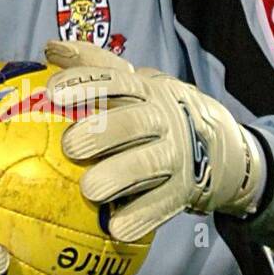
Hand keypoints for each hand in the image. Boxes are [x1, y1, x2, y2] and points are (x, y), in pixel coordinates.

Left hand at [44, 39, 264, 240]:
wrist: (221, 148)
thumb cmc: (156, 112)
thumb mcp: (136, 84)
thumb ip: (96, 67)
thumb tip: (52, 47)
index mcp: (146, 90)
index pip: (116, 80)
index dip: (85, 83)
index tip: (53, 92)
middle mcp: (164, 119)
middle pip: (134, 122)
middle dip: (102, 132)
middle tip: (71, 146)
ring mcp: (176, 156)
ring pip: (149, 164)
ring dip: (119, 175)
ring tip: (90, 189)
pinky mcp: (184, 191)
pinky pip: (162, 206)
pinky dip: (141, 217)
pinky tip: (117, 228)